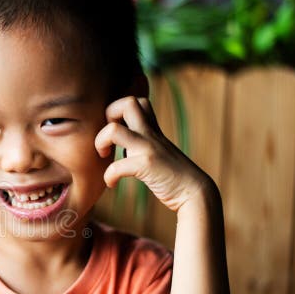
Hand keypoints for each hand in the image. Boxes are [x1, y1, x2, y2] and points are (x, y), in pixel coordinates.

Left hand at [94, 96, 212, 212]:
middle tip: (109, 137)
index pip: (137, 101)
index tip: (115, 131)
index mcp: (152, 129)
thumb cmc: (171, 175)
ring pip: (113, 130)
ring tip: (104, 155)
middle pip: (128, 102)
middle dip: (109, 114)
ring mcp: (148, 147)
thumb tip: (121, 146)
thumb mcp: (156, 151)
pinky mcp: (146, 165)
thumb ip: (140, 143)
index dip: (118, 110)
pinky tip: (112, 183)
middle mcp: (150, 133)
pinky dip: (108, 176)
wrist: (194, 192)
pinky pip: (116, 166)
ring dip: (100, 142)